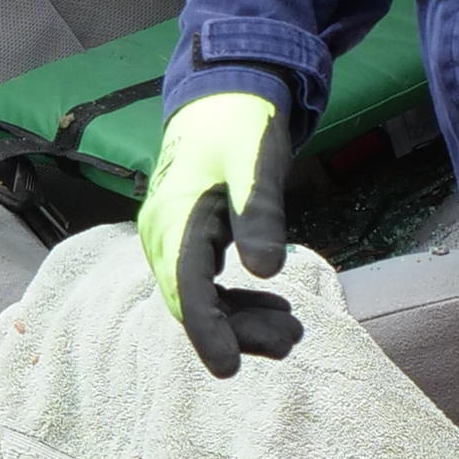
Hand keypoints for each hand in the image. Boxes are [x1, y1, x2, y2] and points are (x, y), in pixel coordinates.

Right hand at [138, 86, 294, 381]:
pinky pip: (207, 284)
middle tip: (292, 341)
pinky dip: (239, 300)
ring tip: (293, 332)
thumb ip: (260, 214)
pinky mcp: (191, 238)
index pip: (187, 290)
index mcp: (175, 220)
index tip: (231, 369)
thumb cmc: (240, 122)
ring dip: (243, 319)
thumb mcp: (256, 162)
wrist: (225, 90)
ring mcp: (175, 239)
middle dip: (238, 330)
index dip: (209, 332)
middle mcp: (165, 236)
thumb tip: (267, 271)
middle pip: (193, 302)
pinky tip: (276, 304)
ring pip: (201, 298)